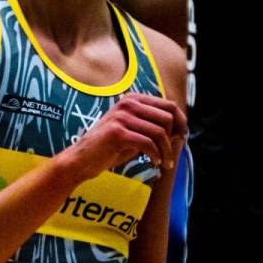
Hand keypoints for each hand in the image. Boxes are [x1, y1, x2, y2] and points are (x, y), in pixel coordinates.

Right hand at [60, 94, 183, 183]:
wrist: (81, 160)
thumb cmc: (109, 149)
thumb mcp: (135, 134)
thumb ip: (154, 129)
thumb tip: (182, 131)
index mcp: (133, 99)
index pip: (169, 105)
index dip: (180, 123)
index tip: (180, 139)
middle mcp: (128, 103)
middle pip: (168, 117)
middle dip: (174, 138)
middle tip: (171, 155)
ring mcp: (121, 116)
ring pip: (160, 132)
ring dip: (166, 152)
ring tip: (164, 164)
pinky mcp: (117, 132)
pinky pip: (148, 144)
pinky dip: (155, 156)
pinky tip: (154, 164)